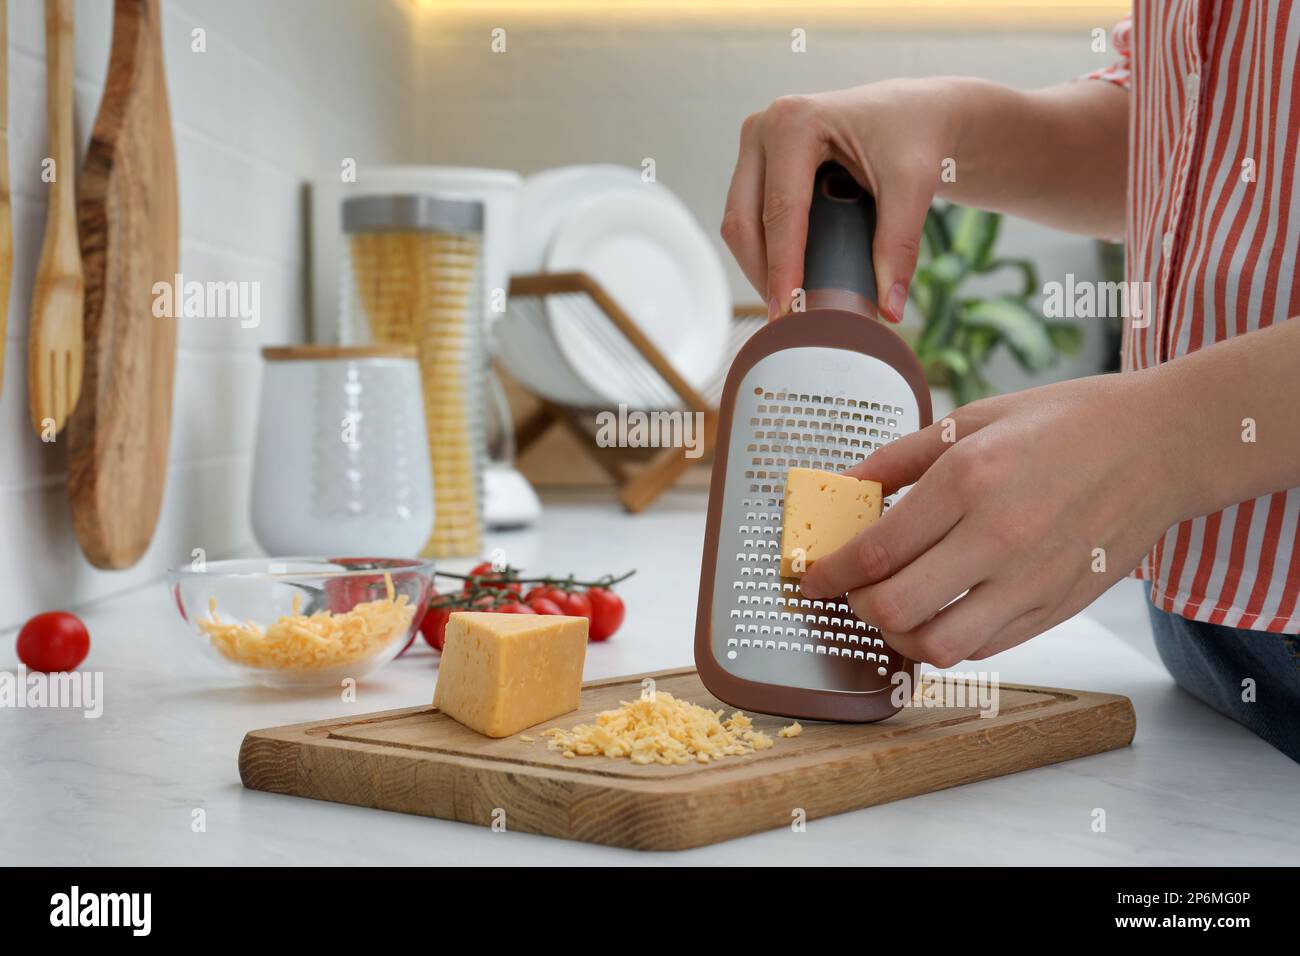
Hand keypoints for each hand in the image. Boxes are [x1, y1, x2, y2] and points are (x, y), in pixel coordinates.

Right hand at [720, 79, 962, 320]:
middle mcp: (763, 128)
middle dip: (762, 273)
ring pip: (737, 223)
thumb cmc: (913, 136)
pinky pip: (746, 218)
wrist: (915, 113)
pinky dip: (764, 252)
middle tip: (788, 317)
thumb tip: (888, 309)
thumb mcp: (914, 185)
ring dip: (759, 266)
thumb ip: (899, 243)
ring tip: (791, 302)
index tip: (788, 310)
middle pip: (743, 219)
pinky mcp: (757, 165)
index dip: (783, 265)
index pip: (781, 209)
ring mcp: (754, 147)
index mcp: (794, 121)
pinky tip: (788, 278)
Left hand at [798, 373, 1183, 666]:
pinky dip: (948, 639)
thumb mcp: (973, 418)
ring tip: (892, 609)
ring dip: (898, 636)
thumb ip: (898, 458)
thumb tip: (841, 489)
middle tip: (850, 590)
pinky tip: (941, 610)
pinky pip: (984, 648)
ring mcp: (1032, 580)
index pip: (874, 552)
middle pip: (894, 608)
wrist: (1160, 444)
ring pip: (938, 647)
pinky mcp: (1057, 607)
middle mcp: (998, 537)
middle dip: (855, 607)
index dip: (827, 574)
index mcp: (969, 479)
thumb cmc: (1065, 422)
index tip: (810, 579)